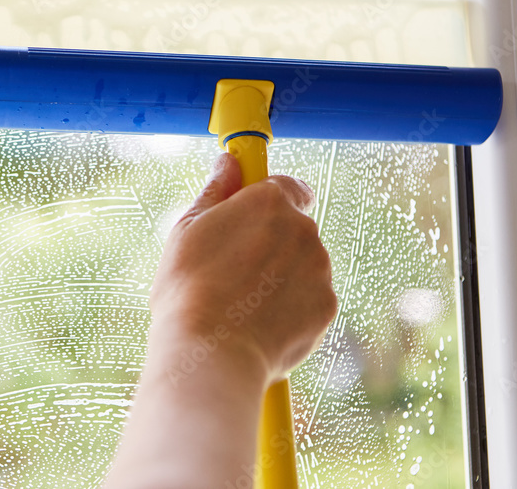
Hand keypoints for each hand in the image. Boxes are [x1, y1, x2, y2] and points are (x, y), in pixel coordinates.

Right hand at [150, 152, 336, 385]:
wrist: (211, 353)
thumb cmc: (189, 289)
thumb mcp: (188, 229)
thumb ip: (216, 190)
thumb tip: (228, 163)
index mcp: (269, 201)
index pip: (286, 185)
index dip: (267, 201)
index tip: (249, 216)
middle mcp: (303, 228)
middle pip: (293, 227)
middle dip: (271, 243)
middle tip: (233, 269)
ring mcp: (319, 269)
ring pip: (303, 264)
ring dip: (282, 276)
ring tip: (242, 302)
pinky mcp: (327, 307)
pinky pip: (310, 299)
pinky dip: (292, 307)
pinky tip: (259, 322)